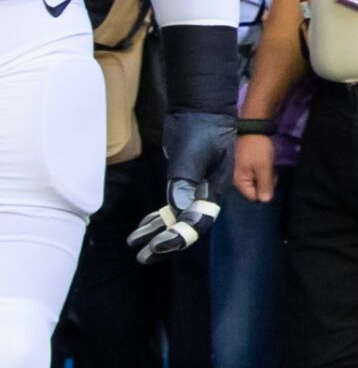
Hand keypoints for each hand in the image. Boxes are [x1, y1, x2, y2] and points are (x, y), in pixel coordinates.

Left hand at [128, 109, 236, 261]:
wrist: (203, 110)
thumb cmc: (202, 130)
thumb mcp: (193, 154)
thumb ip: (185, 181)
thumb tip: (177, 208)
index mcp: (213, 190)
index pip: (196, 222)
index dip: (177, 237)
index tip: (156, 245)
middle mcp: (204, 194)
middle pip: (186, 226)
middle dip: (165, 243)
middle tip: (143, 256)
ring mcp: (193, 189)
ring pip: (175, 218)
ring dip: (156, 232)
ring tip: (135, 244)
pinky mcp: (182, 182)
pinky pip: (170, 207)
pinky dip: (156, 218)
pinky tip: (143, 225)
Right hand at [229, 132, 278, 205]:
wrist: (253, 129)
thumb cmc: (257, 149)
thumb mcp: (264, 168)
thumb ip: (264, 185)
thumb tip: (265, 201)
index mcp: (239, 182)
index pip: (253, 197)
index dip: (265, 191)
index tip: (271, 180)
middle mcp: (236, 179)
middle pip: (255, 190)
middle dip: (266, 183)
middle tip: (271, 171)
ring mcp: (240, 172)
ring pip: (256, 182)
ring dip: (265, 176)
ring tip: (268, 165)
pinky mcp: (244, 166)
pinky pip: (255, 174)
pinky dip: (262, 171)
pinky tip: (265, 163)